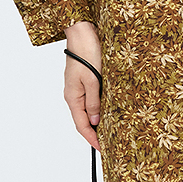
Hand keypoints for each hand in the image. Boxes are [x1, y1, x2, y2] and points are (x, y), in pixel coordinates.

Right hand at [63, 20, 102, 151]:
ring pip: (87, 110)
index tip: (102, 149)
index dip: (92, 139)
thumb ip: (94, 102)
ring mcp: (78, 88)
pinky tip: (107, 110)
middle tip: (109, 144)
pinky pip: (90, 99)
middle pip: (83, 120)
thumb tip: (95, 122)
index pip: (81, 125)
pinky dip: (98, 108)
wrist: (82, 32)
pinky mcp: (85, 80)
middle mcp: (73, 94)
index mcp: (72, 97)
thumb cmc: (86, 52)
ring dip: (97, 121)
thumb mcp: (93, 80)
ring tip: (110, 131)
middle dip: (94, 133)